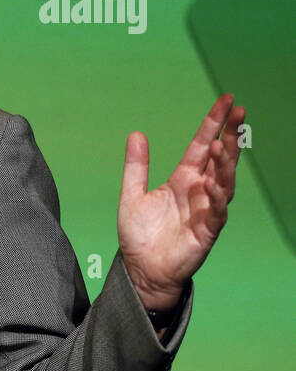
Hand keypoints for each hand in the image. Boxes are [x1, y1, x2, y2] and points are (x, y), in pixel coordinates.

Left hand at [118, 93, 243, 308]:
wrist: (142, 270)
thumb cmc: (140, 235)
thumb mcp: (132, 194)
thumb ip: (136, 166)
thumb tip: (137, 133)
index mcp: (183, 180)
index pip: (201, 146)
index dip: (213, 123)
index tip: (227, 101)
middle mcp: (199, 191)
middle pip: (219, 159)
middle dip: (230, 136)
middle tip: (238, 112)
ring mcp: (206, 210)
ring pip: (223, 181)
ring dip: (224, 163)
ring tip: (222, 144)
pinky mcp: (207, 231)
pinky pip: (217, 211)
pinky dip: (217, 196)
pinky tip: (214, 183)